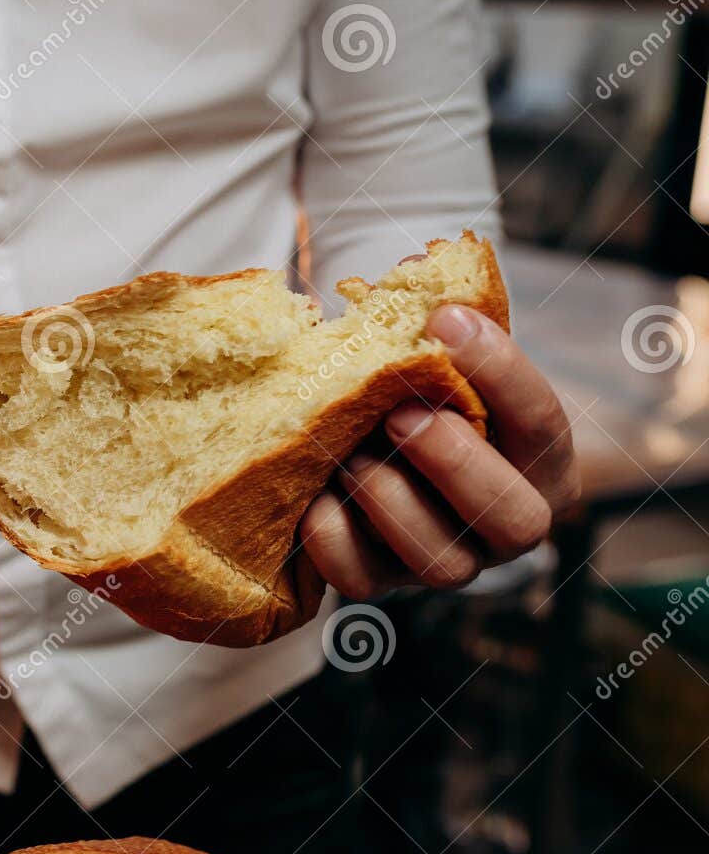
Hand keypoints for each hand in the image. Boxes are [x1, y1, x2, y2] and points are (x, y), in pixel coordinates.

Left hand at [300, 302, 580, 599]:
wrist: (373, 454)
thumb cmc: (420, 395)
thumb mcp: (444, 364)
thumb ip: (443, 333)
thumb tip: (411, 270)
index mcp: (542, 464)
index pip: (542, 422)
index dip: (500, 371)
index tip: (444, 318)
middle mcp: (508, 525)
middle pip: (513, 518)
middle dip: (452, 462)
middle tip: (398, 415)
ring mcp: (450, 563)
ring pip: (439, 559)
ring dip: (388, 498)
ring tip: (349, 452)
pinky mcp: (384, 583)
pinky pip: (362, 580)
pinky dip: (332, 537)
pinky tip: (312, 495)